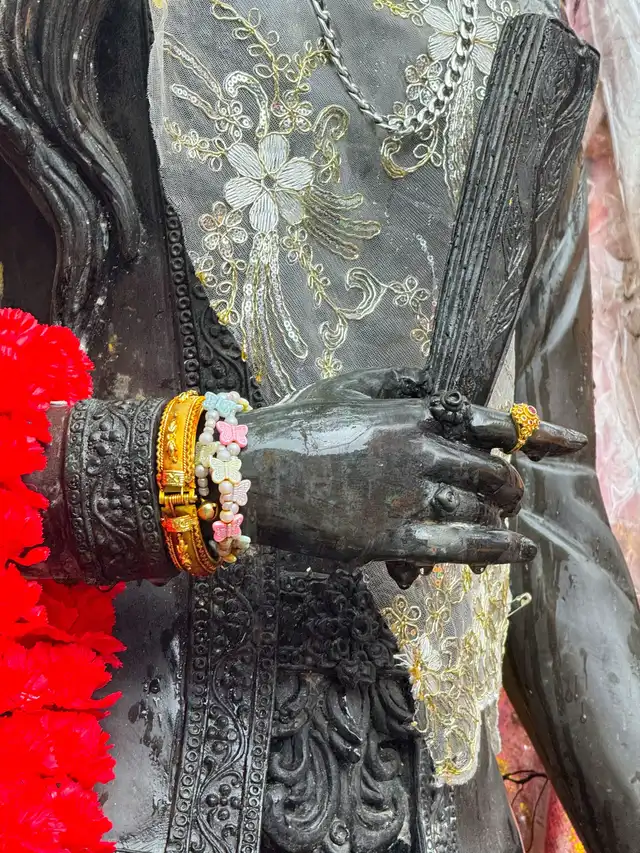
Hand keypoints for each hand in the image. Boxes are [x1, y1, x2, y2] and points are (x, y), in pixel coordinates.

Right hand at [239, 368, 585, 581]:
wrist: (255, 469)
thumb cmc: (297, 425)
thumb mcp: (349, 388)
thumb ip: (397, 384)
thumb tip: (430, 382)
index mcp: (415, 413)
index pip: (493, 422)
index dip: (538, 433)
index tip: (571, 444)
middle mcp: (422, 452)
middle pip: (495, 473)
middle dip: (512, 487)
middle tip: (511, 496)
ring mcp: (409, 497)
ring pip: (482, 512)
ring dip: (502, 521)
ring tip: (508, 530)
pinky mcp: (391, 538)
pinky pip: (460, 548)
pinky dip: (497, 551)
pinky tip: (518, 554)